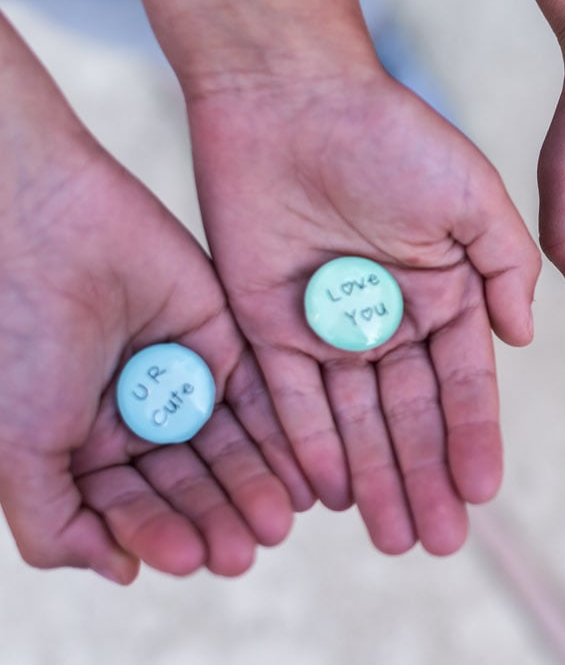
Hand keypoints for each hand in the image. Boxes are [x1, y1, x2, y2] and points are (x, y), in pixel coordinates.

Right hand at [0, 136, 303, 581]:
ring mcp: (180, 376)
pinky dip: (281, 438)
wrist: (38, 229)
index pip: (132, 506)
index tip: (190, 559)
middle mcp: (133, 416)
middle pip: (189, 483)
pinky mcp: (223, 336)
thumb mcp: (17, 449)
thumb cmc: (13, 338)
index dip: (161, 534)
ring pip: (229, 447)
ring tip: (277, 522)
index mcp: (78, 445)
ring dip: (254, 488)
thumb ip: (57, 522)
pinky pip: (261, 397)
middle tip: (247, 550)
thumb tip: (119, 569)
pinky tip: (301, 473)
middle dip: (217, 518)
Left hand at [187, 69, 540, 554]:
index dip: (473, 439)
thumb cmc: (394, 135)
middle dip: (425, 479)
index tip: (483, 490)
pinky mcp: (268, 325)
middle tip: (439, 539)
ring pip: (355, 421)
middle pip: (410, 418)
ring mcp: (329, 328)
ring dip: (375, 479)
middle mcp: (391, 322)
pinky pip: (288, 399)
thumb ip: (508, 267)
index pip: (463, 385)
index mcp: (446, 297)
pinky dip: (307, 445)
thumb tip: (520, 341)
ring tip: (394, 536)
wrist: (291, 94)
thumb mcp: (473, 196)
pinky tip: (329, 492)